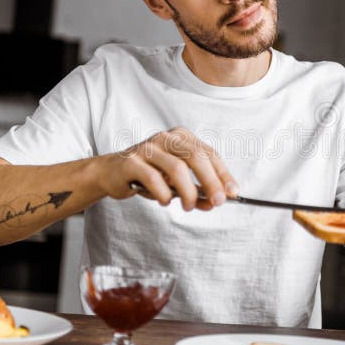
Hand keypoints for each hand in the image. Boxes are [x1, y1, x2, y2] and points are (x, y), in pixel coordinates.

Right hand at [99, 126, 238, 210]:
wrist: (110, 173)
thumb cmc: (148, 175)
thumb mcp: (176, 182)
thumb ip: (197, 190)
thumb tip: (216, 202)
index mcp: (181, 137)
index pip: (209, 153)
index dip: (223, 174)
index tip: (234, 193)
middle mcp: (165, 138)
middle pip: (196, 157)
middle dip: (211, 182)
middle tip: (218, 202)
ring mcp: (147, 147)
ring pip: (177, 168)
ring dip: (188, 192)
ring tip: (189, 206)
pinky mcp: (131, 161)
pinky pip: (153, 179)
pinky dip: (163, 194)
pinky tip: (164, 200)